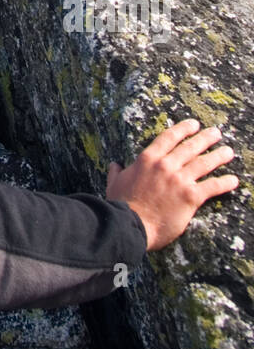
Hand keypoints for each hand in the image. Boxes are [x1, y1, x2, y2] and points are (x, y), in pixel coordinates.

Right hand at [106, 120, 237, 249]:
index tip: (194, 124)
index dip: (183, 129)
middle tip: (217, 133)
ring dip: (218, 156)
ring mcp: (179, 180)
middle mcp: (166, 165)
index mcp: (148, 159)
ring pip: (204, 163)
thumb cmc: (121, 205)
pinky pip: (212, 186)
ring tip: (229, 152)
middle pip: (191, 146)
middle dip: (206, 138)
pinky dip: (224, 183)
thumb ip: (117, 172)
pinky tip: (233, 181)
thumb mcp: (114, 183)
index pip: (170, 137)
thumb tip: (114, 165)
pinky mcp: (190, 197)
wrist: (131, 225)